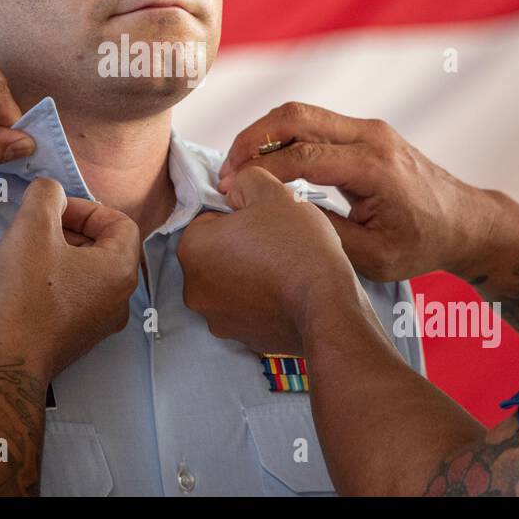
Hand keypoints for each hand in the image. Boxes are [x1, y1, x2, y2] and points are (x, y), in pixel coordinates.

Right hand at [0, 179, 140, 382]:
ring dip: (60, 254)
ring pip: (86, 272)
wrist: (7, 361)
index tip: (52, 211)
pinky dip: (54, 280)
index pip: (120, 223)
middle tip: (35, 228)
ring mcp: (99, 322)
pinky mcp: (76, 337)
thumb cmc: (25, 294)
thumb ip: (45, 196)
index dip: (87, 208)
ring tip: (25, 252)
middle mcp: (119, 298)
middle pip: (104, 247)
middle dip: (70, 229)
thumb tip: (52, 192)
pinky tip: (22, 281)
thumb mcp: (32, 229)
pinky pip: (73, 296)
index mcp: (121, 270)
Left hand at [178, 166, 368, 355]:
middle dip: (239, 246)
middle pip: (216, 253)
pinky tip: (285, 292)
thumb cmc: (295, 244)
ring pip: (230, 282)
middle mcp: (193, 288)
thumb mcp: (271, 191)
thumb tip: (234, 190)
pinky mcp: (240, 339)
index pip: (208, 220)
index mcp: (192, 248)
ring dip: (249, 273)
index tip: (263, 221)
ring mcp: (216, 318)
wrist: (326, 304)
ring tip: (283, 269)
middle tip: (275, 243)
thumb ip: (245, 179)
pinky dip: (260, 300)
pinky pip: (246, 309)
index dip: (237, 215)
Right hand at [215, 103, 502, 283]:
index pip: (301, 155)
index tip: (231, 189)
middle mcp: (370, 137)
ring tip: (237, 166)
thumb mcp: (372, 256)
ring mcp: (369, 128)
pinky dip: (281, 136)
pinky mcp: (364, 131)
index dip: (259, 169)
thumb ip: (323, 232)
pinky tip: (264, 161)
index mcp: (374, 167)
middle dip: (250, 140)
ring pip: (300, 112)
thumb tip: (275, 213)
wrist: (464, 222)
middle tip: (224, 171)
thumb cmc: (422, 244)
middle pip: (294, 116)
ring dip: (262, 134)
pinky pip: (313, 121)